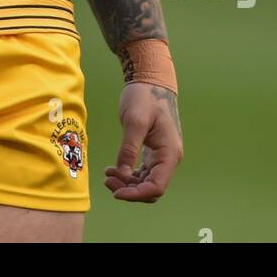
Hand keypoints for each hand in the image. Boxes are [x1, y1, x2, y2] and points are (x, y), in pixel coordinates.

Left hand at [104, 83, 182, 202]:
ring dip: (127, 183)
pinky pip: (142, 172)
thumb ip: (128, 149)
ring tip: (107, 175)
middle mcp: (169, 158)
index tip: (116, 192)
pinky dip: (128, 174)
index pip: (156, 187)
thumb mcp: (134, 122)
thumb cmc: (144, 97)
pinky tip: (113, 170)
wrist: (150, 81)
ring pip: (146, 181)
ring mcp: (161, 156)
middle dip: (129, 189)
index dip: (136, 195)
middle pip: (151, 188)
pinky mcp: (153, 151)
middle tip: (107, 180)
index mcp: (169, 154)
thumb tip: (122, 174)